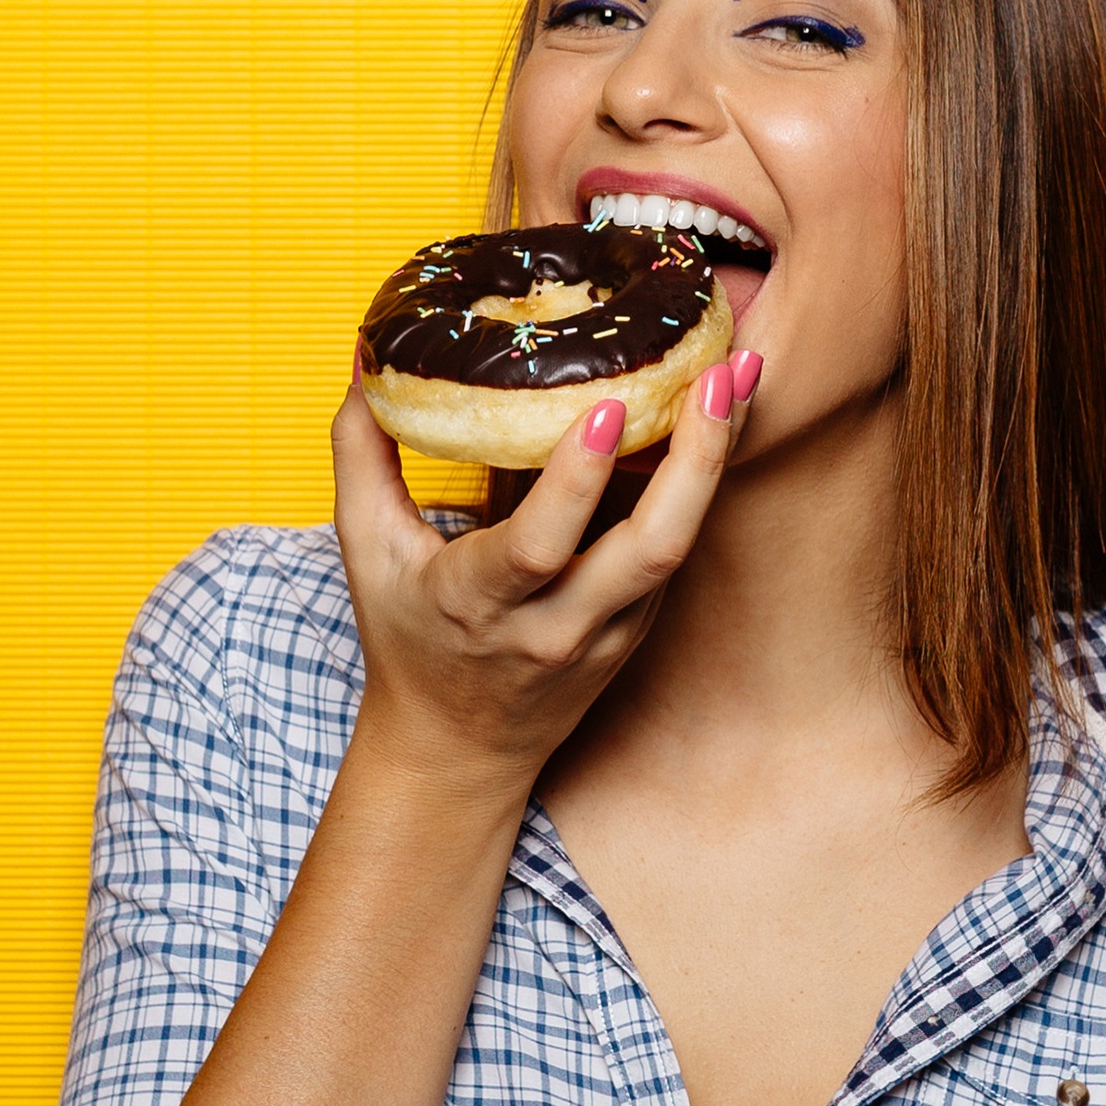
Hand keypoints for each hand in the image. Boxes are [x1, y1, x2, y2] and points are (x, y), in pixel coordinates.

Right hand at [330, 357, 756, 806]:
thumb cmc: (407, 639)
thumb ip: (363, 452)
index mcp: (478, 603)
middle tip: (723, 373)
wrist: (457, 753)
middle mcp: (555, 626)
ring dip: (716, 460)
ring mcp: (607, 634)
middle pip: (649, 549)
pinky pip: (675, 551)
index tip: (610, 407)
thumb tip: (367, 353)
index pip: (539, 547)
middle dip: (695, 460)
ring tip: (742, 376)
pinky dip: (699, 484)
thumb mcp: (367, 551)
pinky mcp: (637, 630)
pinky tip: (719, 416)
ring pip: (678, 548)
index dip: (577, 480)